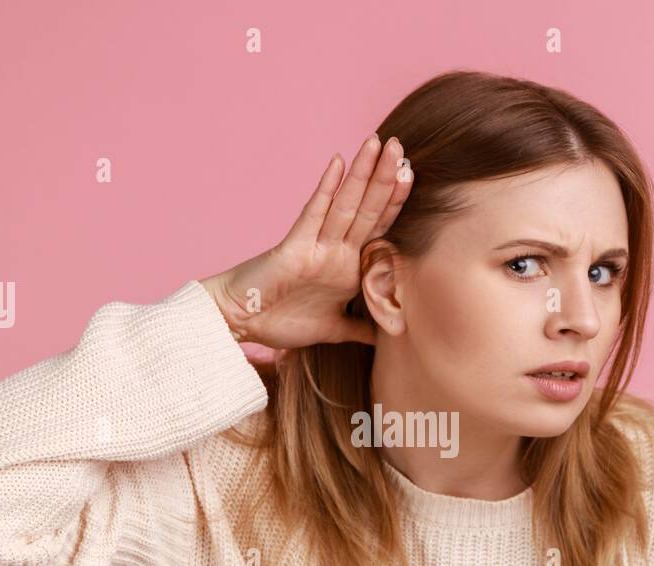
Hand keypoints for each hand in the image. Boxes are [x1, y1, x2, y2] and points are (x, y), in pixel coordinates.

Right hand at [201, 133, 411, 350]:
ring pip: (346, 205)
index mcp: (348, 266)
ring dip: (363, 174)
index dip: (396, 204)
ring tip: (378, 143)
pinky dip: (326, 189)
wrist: (240, 323)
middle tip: (400, 146)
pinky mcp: (294, 248)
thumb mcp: (333, 329)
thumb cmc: (281, 322)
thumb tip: (389, 334)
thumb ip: (359, 328)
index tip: (413, 177)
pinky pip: (313, 215)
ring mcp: (316, 246)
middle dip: (385, 178)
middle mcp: (335, 251)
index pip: (379, 229)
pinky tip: (338, 163)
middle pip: (367, 209)